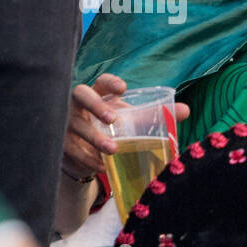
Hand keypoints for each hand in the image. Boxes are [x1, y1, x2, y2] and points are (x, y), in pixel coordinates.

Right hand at [62, 74, 190, 181]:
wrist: (85, 149)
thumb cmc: (112, 125)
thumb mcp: (132, 118)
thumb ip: (156, 113)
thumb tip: (186, 110)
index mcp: (98, 92)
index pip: (101, 80)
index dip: (110, 82)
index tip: (123, 88)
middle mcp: (78, 102)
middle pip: (80, 95)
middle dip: (95, 105)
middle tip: (112, 119)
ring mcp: (65, 120)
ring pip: (74, 125)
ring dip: (93, 137)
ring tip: (113, 149)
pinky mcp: (60, 141)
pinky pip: (70, 148)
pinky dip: (86, 158)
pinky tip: (101, 165)